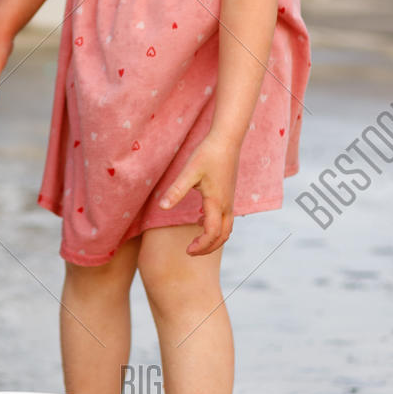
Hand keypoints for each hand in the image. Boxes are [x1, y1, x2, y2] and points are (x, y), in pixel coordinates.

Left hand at [158, 133, 240, 254]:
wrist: (226, 140)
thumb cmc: (208, 154)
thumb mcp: (189, 172)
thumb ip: (176, 191)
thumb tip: (162, 207)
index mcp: (216, 203)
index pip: (212, 234)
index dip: (201, 246)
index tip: (187, 251)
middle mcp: (226, 205)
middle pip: (223, 236)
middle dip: (208, 248)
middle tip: (191, 252)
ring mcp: (230, 201)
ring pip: (227, 229)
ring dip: (214, 239)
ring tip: (197, 242)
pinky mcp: (229, 195)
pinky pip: (226, 219)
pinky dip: (216, 227)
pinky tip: (201, 220)